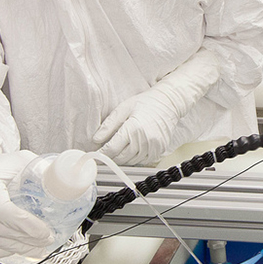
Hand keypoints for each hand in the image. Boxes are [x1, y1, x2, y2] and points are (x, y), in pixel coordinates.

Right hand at [0, 139, 55, 263]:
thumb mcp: (18, 161)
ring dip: (18, 249)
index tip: (45, 232)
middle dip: (28, 240)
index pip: (4, 210)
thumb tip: (70, 178)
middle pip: (1, 230)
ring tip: (37, 249)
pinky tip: (14, 250)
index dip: (26, 225)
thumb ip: (42, 170)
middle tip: (47, 241)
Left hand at [92, 49, 221, 165]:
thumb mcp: (123, 109)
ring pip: (130, 161)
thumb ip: (109, 125)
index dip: (101, 154)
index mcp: (133, 129)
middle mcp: (145, 141)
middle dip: (110, 156)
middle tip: (103, 152)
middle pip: (120, 158)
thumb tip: (96, 140)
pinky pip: (142, 161)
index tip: (94, 155)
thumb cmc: (146, 102)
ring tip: (117, 149)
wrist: (169, 103)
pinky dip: (133, 158)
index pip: (112, 149)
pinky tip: (131, 149)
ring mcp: (153, 147)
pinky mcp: (159, 151)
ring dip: (121, 158)